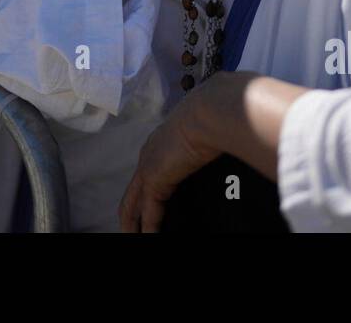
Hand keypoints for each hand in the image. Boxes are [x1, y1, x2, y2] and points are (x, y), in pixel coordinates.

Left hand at [119, 76, 222, 232]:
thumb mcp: (205, 133)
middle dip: (131, 214)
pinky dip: (150, 228)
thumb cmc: (213, 117)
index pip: (145, 174)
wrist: (209, 113)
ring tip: (136, 237)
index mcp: (159, 143)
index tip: (147, 208)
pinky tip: (152, 237)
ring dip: (133, 225)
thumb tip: (219, 151)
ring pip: (132, 205)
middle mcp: (149, 155)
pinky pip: (149, 212)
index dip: (143, 193)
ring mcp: (148, 167)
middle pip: (132, 193)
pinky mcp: (154, 180)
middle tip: (133, 231)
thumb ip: (203, 147)